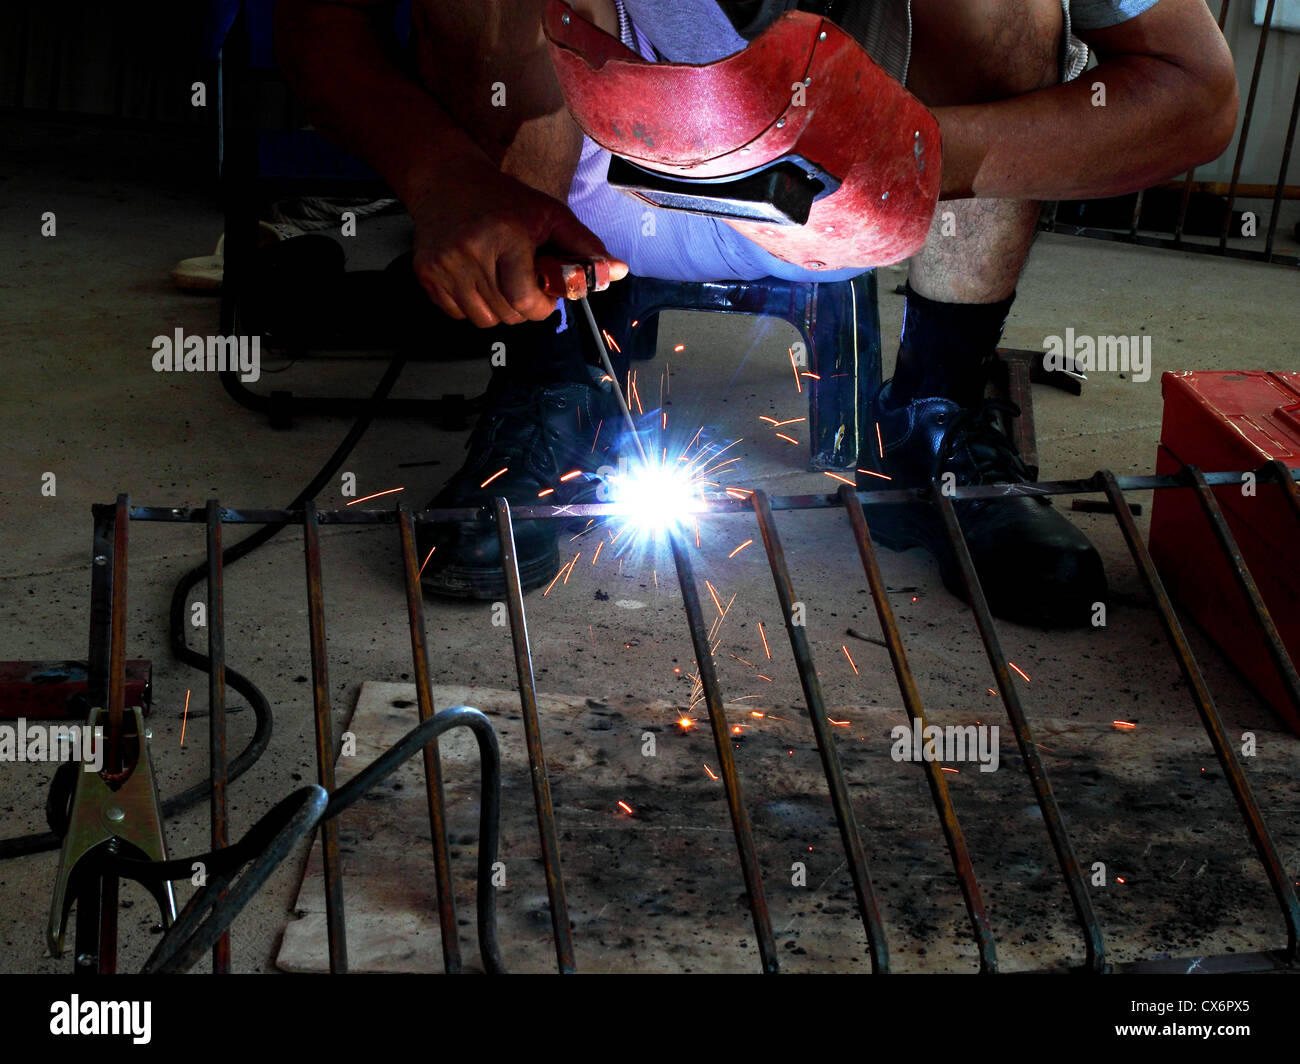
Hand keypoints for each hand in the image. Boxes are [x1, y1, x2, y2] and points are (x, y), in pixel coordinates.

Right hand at [407, 164, 627, 327]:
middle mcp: (470, 251)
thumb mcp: (549, 214)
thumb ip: (585, 246)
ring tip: (501, 279)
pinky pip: (458, 314)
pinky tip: (477, 278)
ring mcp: (444, 265)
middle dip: (523, 307)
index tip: (545, 294)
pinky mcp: (426, 274)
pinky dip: (473, 305)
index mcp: (506, 235)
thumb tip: (618, 271)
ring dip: (499, 309)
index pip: (525, 300)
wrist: (445, 180)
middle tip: (524, 281)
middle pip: (507, 314)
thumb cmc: (504, 200)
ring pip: (483, 320)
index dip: (541, 306)